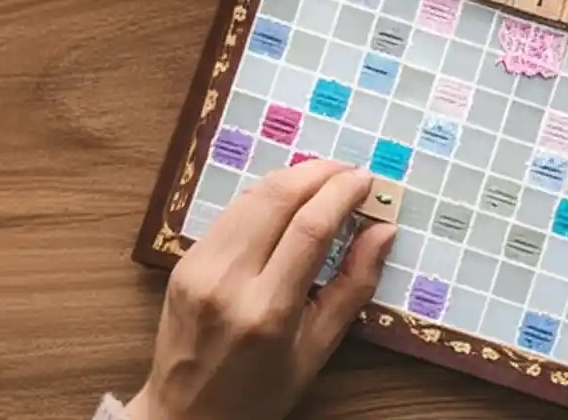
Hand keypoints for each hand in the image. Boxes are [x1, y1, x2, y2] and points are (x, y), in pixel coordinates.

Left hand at [126, 161, 396, 419]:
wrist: (186, 416)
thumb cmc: (261, 391)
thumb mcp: (318, 349)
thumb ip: (354, 286)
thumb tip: (384, 231)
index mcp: (268, 311)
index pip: (310, 228)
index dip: (342, 193)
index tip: (367, 180)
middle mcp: (227, 281)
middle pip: (277, 197)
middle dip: (319, 173)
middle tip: (349, 172)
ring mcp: (198, 268)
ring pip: (251, 196)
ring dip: (292, 178)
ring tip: (324, 181)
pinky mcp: (183, 262)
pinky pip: (231, 213)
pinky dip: (264, 198)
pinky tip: (287, 201)